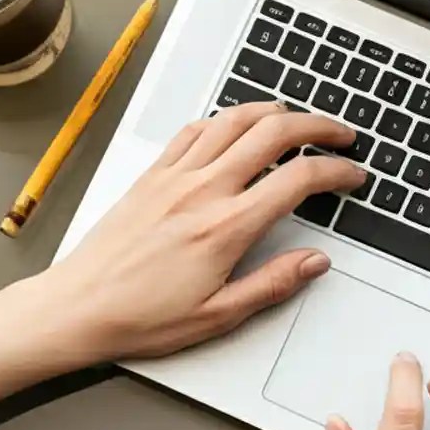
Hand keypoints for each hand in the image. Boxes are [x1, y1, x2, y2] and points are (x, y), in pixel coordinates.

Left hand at [42, 101, 363, 361]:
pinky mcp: (152, 175)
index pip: (298, 180)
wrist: (76, 308)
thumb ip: (274, 283)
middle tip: (341, 134)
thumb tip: (315, 261)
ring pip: (234, 120)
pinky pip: (194, 129)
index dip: (336, 172)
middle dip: (318, 126)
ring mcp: (174, 177)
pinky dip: (225, 119)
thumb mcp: (219, 315)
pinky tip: (237, 126)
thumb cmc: (140, 317)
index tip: (353, 175)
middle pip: (274, 133)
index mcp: (226, 228)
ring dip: (274, 112)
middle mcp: (202, 191)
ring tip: (298, 120)